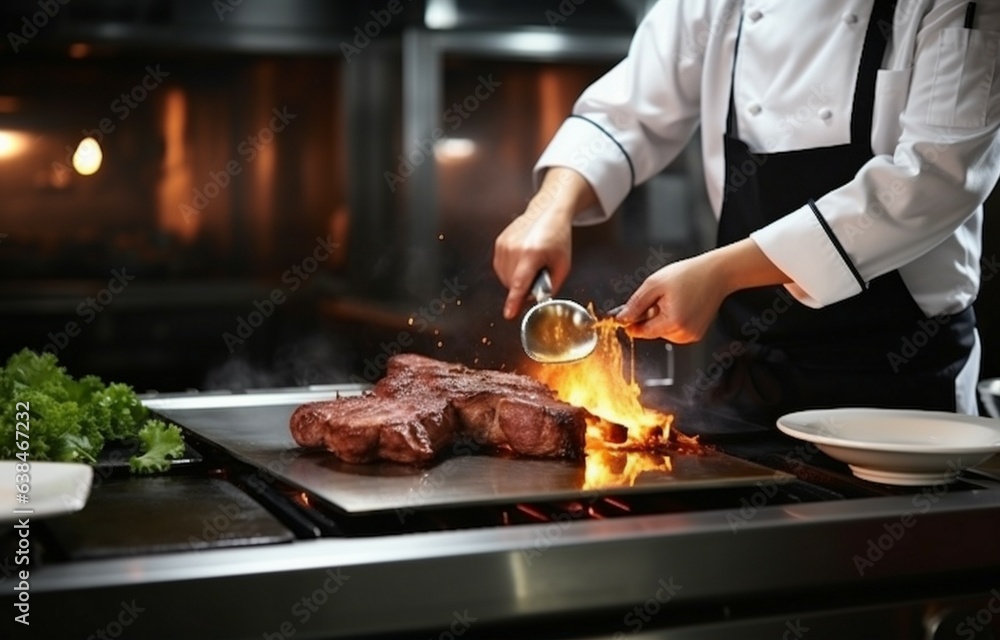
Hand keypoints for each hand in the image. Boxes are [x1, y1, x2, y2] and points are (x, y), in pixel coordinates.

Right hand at [493, 168, 597, 318]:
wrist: (548, 212)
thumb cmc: (558, 238)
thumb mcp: (563, 265)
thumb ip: (552, 287)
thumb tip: (536, 302)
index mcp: (532, 253)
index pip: (520, 282)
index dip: (514, 301)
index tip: (509, 314)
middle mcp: (515, 248)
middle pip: (512, 284)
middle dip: (524, 288)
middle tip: (538, 275)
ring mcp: (504, 244)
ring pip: (504, 279)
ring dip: (516, 280)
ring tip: (530, 265)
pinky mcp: (498, 243)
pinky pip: (500, 269)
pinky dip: (510, 271)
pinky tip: (522, 261)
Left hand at [615, 239, 790, 342]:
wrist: (717, 273)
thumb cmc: (690, 275)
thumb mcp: (654, 285)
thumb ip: (635, 304)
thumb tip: (621, 319)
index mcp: (674, 323)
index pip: (641, 332)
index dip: (631, 322)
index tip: (625, 315)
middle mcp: (684, 334)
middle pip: (652, 332)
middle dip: (649, 316)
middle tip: (658, 298)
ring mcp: (692, 335)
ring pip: (663, 331)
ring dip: (661, 318)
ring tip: (673, 300)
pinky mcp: (696, 334)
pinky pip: (674, 329)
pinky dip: (672, 319)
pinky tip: (681, 305)